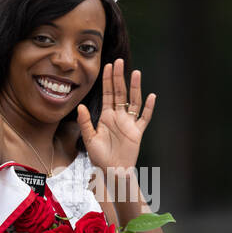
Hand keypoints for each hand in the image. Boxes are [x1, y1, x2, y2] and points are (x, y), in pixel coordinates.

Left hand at [76, 58, 155, 173]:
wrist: (112, 170)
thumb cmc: (100, 156)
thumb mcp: (89, 138)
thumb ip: (85, 122)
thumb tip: (80, 106)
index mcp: (107, 116)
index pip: (108, 93)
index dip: (108, 80)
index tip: (108, 65)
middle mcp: (119, 116)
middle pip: (121, 92)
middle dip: (120, 77)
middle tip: (119, 61)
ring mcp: (129, 123)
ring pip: (134, 101)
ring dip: (135, 87)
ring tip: (136, 73)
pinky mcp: (137, 132)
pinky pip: (145, 118)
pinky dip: (149, 108)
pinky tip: (151, 96)